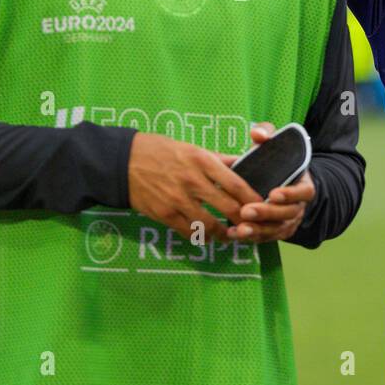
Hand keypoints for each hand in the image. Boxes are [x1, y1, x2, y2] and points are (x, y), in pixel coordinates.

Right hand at [127, 132, 262, 243]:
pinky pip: (189, 232)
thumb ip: (217, 159)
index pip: (236, 184)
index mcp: (202, 160)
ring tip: (230, 235)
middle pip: (228, 208)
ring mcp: (177, 199)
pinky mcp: (164, 214)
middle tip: (251, 225)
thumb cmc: (159, 150)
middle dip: (244, 220)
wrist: (123, 161)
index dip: (252, 199)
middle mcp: (192, 181)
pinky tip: (207, 236)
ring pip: (210, 225)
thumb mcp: (190, 148)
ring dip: (223, 233)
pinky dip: (201, 237)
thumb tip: (242, 162)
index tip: (262, 206)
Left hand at [218, 121, 315, 244]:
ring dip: (258, 230)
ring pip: (277, 229)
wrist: (280, 182)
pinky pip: (266, 237)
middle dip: (267, 213)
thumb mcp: (274, 145)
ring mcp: (288, 221)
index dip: (291, 194)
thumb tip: (257, 133)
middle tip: (247, 211)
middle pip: (288, 214)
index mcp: (303, 185)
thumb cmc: (276, 162)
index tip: (273, 193)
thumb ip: (268, 134)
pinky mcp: (276, 231)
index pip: (304, 192)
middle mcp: (298, 206)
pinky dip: (252, 237)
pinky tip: (234, 234)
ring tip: (239, 228)